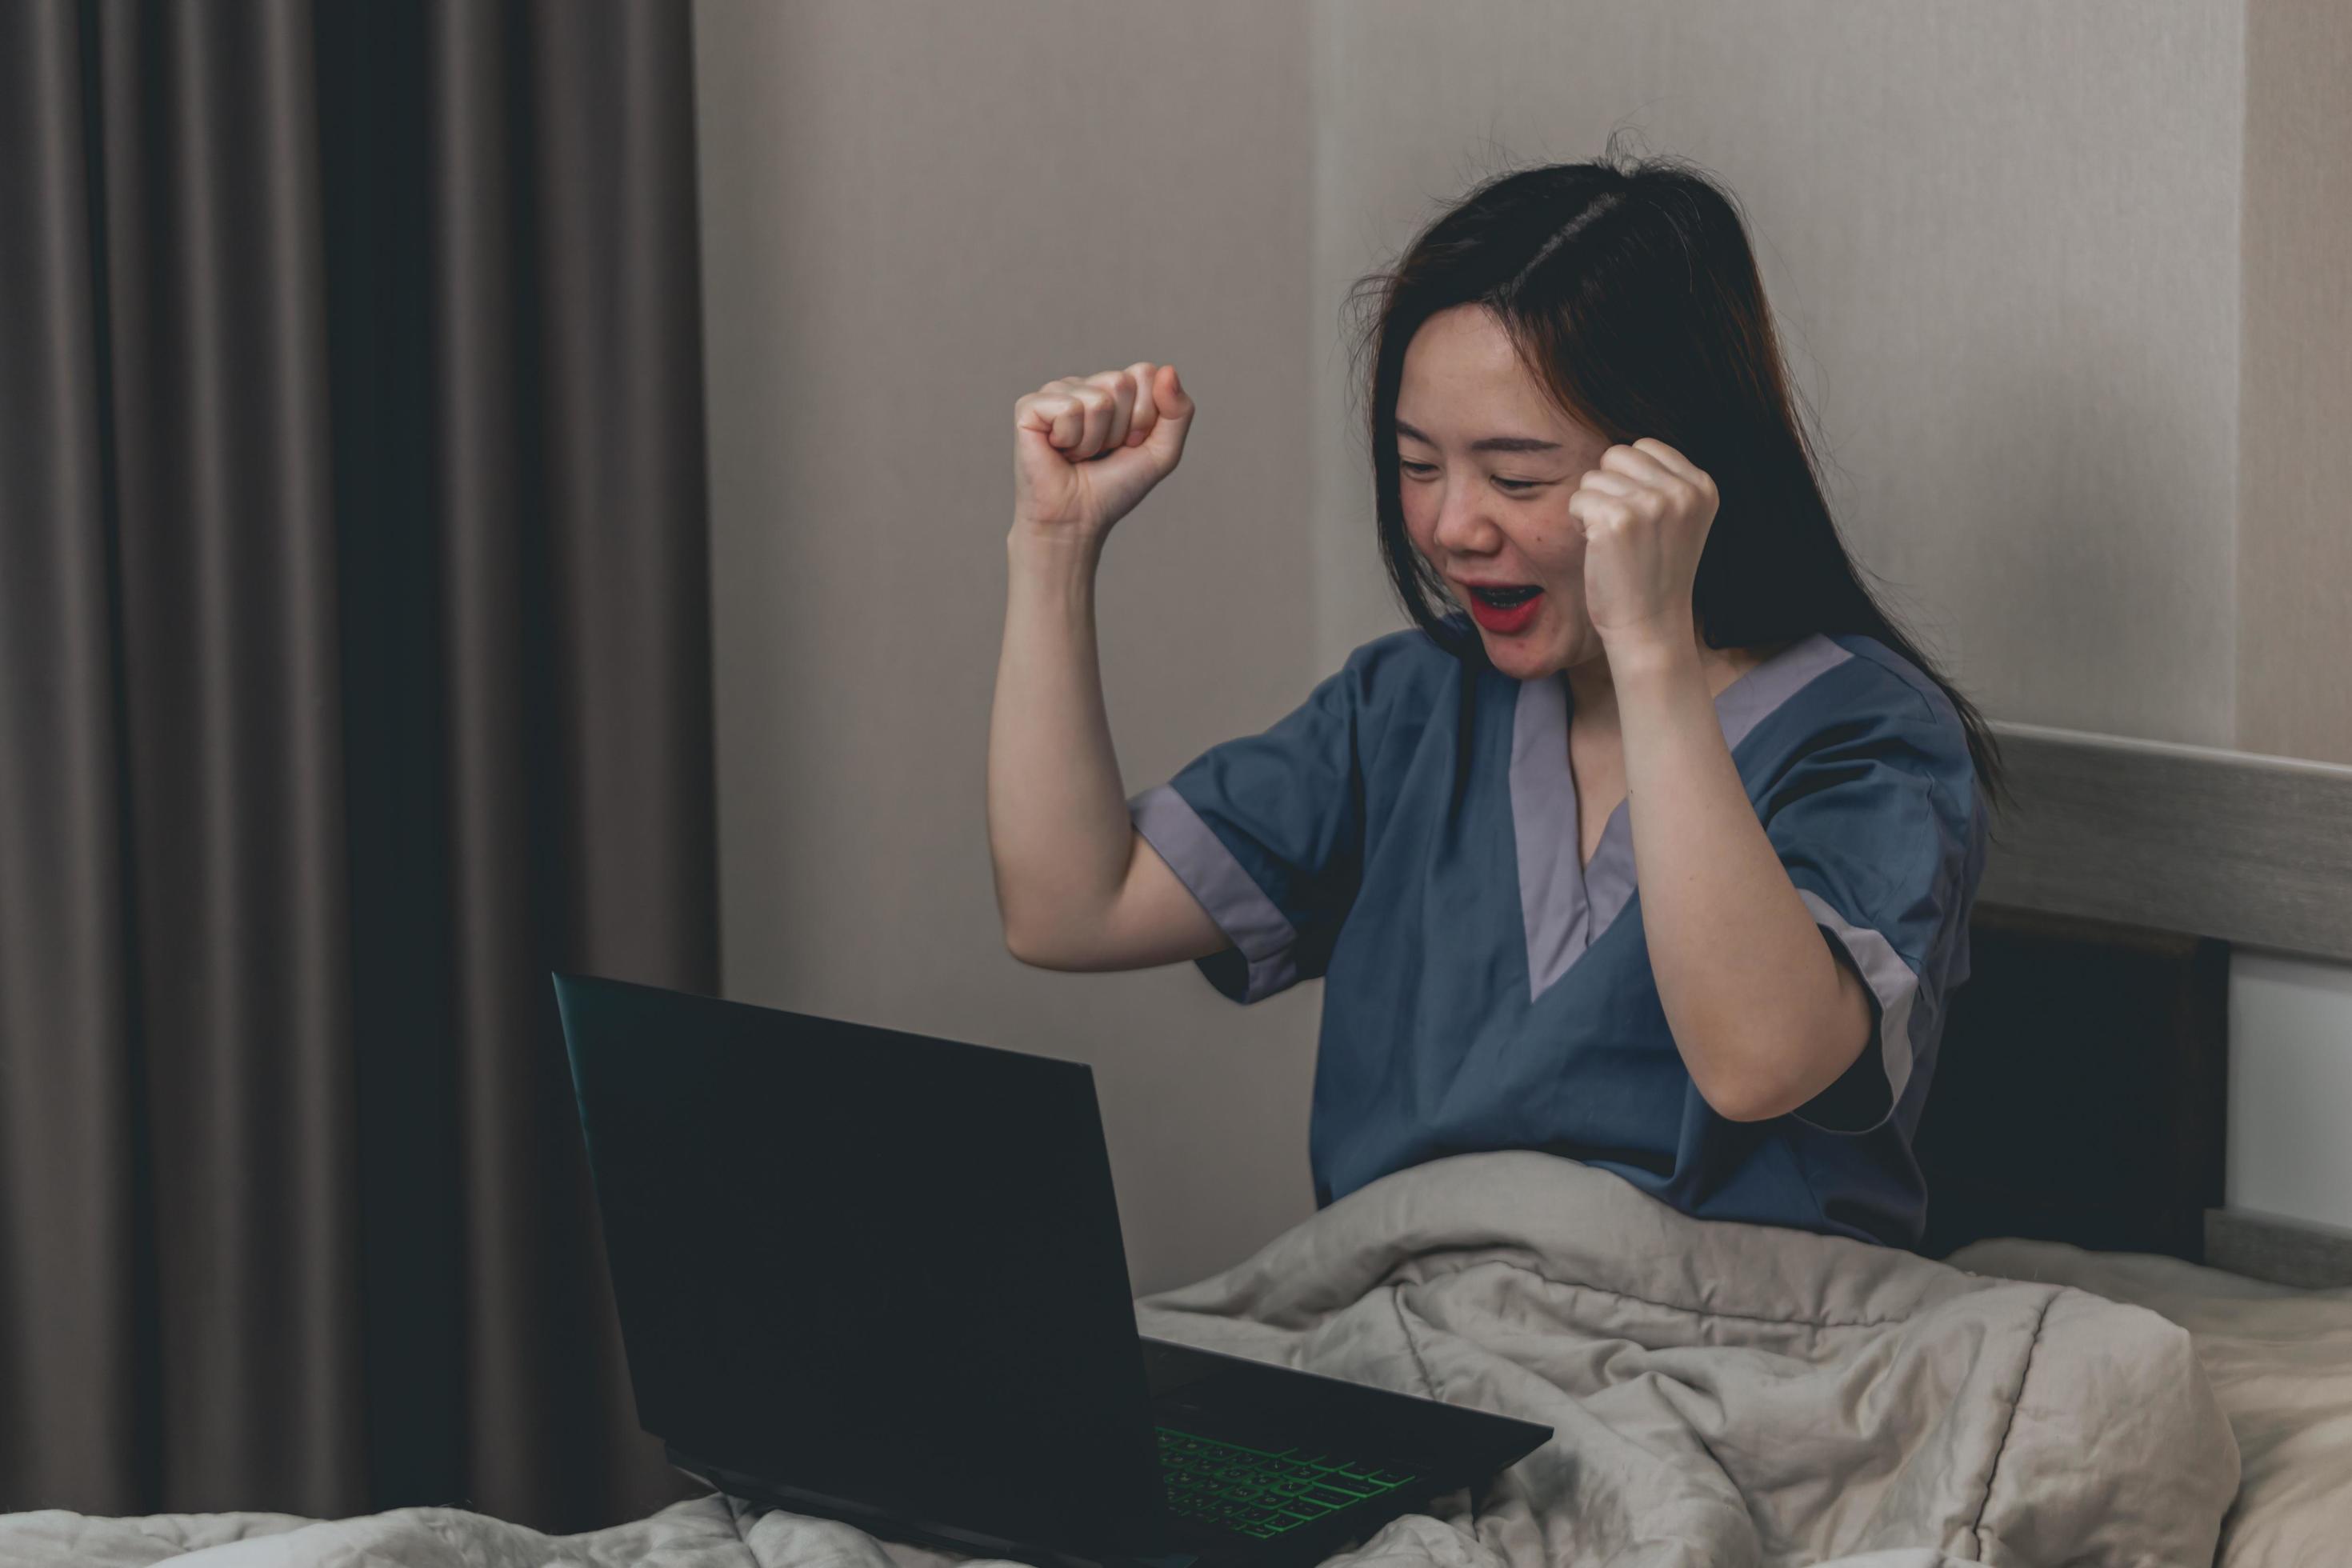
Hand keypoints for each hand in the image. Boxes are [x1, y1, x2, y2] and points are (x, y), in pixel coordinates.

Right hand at [1011, 363, 1195, 546]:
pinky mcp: (1029, 407)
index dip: (1145, 416)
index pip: (1145, 373)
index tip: (1129, 443)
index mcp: (1113, 389)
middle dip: (1120, 428)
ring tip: (1079, 454)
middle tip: (1102, 451)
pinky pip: (1070, 409)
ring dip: (1095, 440)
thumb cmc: (1115, 487)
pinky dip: (1072, 440)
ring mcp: (1055, 392)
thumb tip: (1167, 369)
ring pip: (1098, 400)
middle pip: (1121, 382)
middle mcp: (1084, 384)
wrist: (1077, 519)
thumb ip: (1179, 411)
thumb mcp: (1162, 452)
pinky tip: (1059, 451)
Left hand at [1566, 438, 1717, 658]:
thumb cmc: (1654, 573)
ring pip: (1595, 476)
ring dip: (1593, 507)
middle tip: (1622, 530)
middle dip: (1609, 488)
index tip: (1640, 519)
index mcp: (1702, 486)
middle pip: (1617, 454)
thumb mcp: (1679, 519)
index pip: (1645, 446)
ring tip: (1614, 542)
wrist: (1650, 625)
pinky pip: (1578, 499)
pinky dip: (1579, 523)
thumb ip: (1663, 481)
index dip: (1629, 480)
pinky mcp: (1618, 520)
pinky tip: (1600, 549)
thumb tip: (1619, 448)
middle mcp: (1682, 491)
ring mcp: (1651, 504)